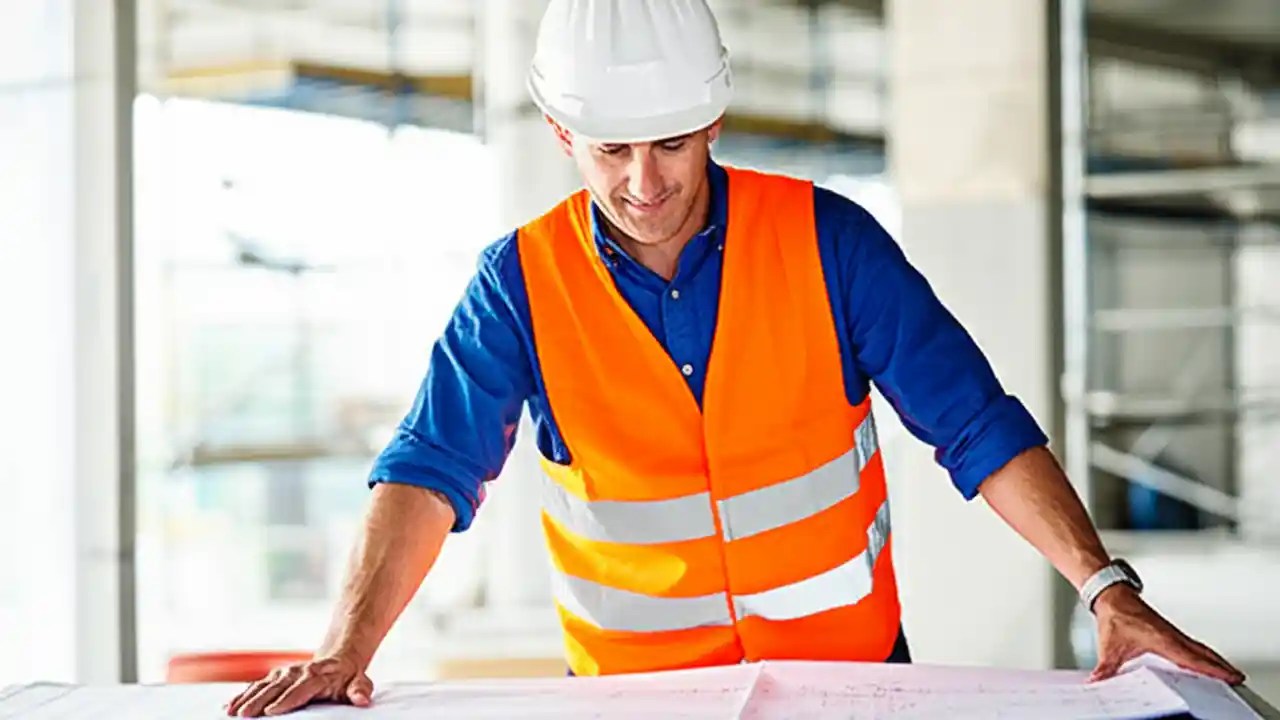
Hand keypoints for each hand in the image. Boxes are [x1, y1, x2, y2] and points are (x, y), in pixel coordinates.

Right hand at [224, 655, 372, 716]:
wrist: (338, 660)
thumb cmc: (347, 677)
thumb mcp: (359, 682)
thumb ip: (360, 690)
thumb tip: (363, 699)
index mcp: (318, 675)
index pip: (300, 689)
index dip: (286, 700)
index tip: (272, 711)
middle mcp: (298, 672)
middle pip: (276, 687)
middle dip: (259, 701)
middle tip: (244, 715)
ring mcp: (284, 673)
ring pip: (262, 686)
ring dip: (246, 698)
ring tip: (232, 712)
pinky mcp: (276, 676)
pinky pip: (256, 685)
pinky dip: (242, 695)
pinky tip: (229, 706)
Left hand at [1089, 586, 1244, 685]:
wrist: (1113, 595)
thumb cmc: (1115, 615)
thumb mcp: (1109, 646)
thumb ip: (1106, 667)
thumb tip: (1098, 680)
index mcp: (1161, 639)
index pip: (1190, 657)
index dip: (1209, 668)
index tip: (1227, 676)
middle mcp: (1170, 635)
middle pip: (1202, 653)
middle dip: (1220, 666)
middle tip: (1238, 678)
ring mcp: (1172, 633)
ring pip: (1199, 647)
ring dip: (1215, 659)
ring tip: (1230, 672)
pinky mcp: (1169, 632)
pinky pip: (1192, 644)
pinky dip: (1204, 653)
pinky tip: (1206, 660)